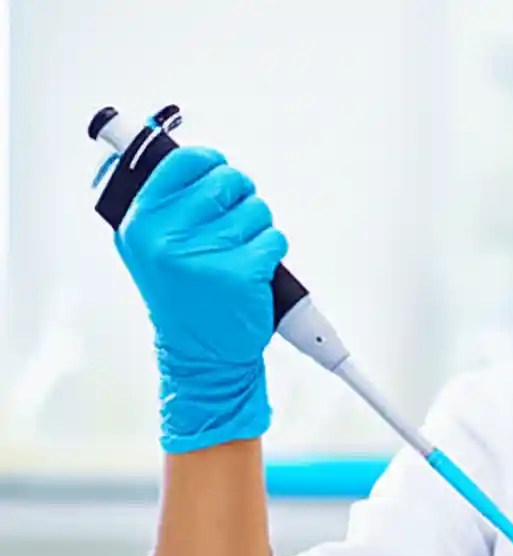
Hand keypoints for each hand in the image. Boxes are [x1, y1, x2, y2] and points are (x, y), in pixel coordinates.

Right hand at [114, 147, 286, 452]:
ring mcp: (203, 255)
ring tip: (237, 256)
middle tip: (231, 227)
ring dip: (257, 229)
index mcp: (140, 223)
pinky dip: (272, 253)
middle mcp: (165, 237)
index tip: (217, 170)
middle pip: (227, 180)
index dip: (209, 161)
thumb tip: (160, 144)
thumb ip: (156, 201)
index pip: (181, 161)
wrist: (201, 357)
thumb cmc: (183, 297)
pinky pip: (275, 239)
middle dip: (240, 198)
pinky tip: (253, 273)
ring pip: (256, 209)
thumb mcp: (147, 249)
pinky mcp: (239, 274)